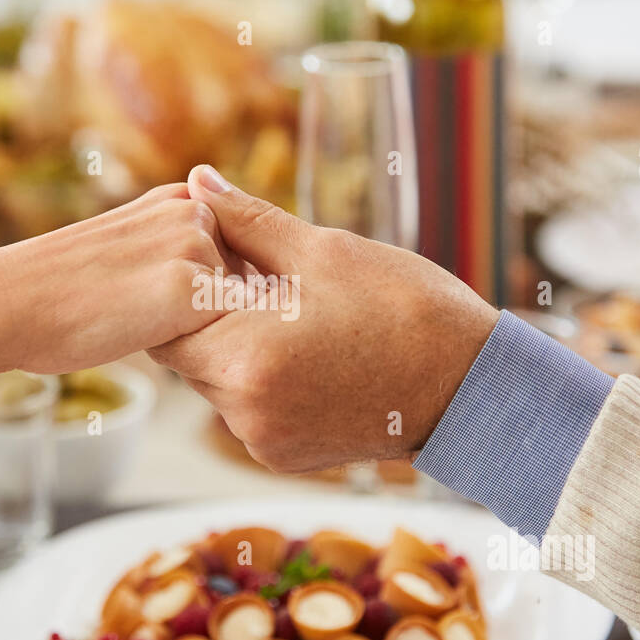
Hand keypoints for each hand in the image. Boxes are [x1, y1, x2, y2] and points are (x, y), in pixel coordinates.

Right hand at [0, 182, 233, 453]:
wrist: (6, 304)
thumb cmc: (62, 290)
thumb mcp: (130, 247)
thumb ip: (178, 250)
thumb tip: (231, 286)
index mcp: (182, 198)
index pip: (236, 264)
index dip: (198, 299)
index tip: (141, 296)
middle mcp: (195, 212)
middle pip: (241, 291)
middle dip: (202, 315)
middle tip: (133, 307)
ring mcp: (195, 247)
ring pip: (233, 318)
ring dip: (193, 333)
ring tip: (132, 317)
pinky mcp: (189, 290)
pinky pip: (221, 341)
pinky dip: (188, 351)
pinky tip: (139, 334)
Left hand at [149, 166, 498, 473]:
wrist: (472, 386)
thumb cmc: (406, 310)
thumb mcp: (324, 251)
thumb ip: (247, 220)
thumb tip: (197, 182)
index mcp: (244, 359)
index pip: (167, 319)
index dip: (186, 279)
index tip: (219, 251)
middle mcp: (243, 412)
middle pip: (187, 352)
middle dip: (211, 311)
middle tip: (257, 275)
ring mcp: (263, 441)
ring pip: (217, 380)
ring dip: (236, 343)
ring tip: (289, 310)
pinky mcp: (282, 457)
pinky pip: (248, 408)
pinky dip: (262, 377)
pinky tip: (305, 349)